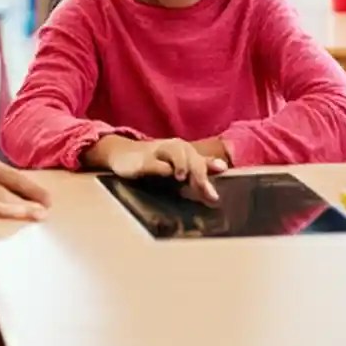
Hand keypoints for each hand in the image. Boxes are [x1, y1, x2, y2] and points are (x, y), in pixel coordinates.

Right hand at [86, 135, 227, 205]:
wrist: (123, 154)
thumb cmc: (154, 160)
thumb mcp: (178, 163)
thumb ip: (200, 166)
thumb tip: (223, 167)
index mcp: (184, 150)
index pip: (200, 162)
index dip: (210, 175)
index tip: (214, 197)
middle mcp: (173, 148)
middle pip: (191, 157)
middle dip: (200, 175)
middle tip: (207, 194)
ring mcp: (157, 152)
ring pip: (176, 151)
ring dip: (182, 163)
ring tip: (183, 177)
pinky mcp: (142, 161)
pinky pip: (153, 163)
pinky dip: (160, 167)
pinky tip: (166, 174)